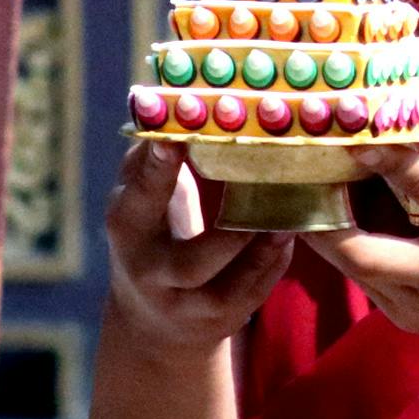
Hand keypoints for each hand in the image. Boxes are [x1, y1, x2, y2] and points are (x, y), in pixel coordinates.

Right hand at [101, 139, 293, 362]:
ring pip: (229, 283)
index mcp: (129, 226)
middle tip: (268, 197)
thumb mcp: (142, 198)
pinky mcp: (217, 321)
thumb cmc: (153, 233)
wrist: (151, 320)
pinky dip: (273, 265)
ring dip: (263, 250)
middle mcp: (151, 271)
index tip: (177, 136)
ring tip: (288, 220)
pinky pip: (251, 294)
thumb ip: (153, 155)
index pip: (143, 197)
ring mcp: (185, 303)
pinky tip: (290, 237)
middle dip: (231, 234)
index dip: (159, 167)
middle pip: (192, 260)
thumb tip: (168, 98)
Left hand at [306, 129, 418, 372]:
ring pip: (354, 268)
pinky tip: (348, 225)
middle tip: (306, 179)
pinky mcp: (407, 320)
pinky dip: (352, 250)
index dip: (385, 155)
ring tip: (316, 197)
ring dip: (328, 233)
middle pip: (364, 249)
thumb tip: (415, 121)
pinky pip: (367, 281)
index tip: (355, 132)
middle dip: (324, 216)